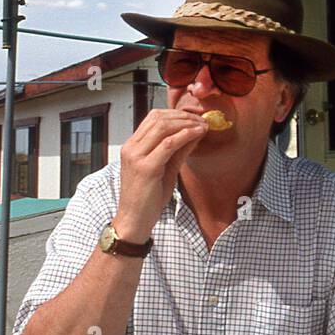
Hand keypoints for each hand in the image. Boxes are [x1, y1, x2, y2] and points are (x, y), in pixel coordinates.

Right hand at [114, 108, 206, 241]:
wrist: (134, 220)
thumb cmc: (147, 197)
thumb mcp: (164, 169)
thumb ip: (177, 151)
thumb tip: (194, 133)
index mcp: (132, 146)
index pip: (153, 117)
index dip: (176, 113)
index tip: (194, 117)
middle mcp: (131, 148)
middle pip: (159, 118)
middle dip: (184, 116)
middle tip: (202, 120)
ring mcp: (136, 156)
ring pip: (163, 127)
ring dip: (186, 123)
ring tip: (202, 126)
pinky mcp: (146, 168)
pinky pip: (168, 144)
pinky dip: (185, 135)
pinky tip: (197, 134)